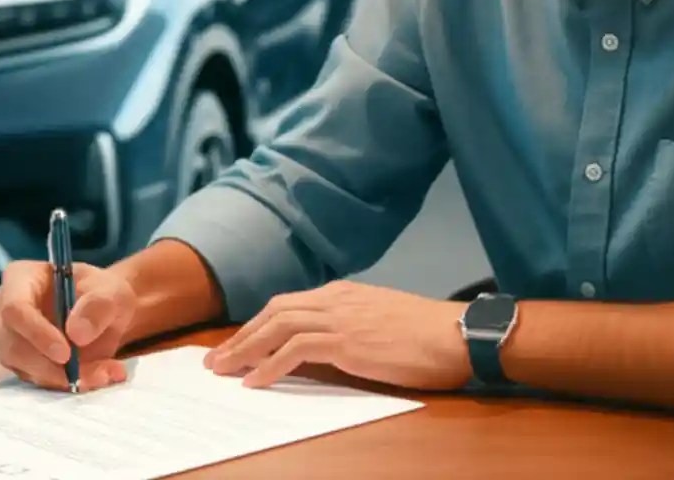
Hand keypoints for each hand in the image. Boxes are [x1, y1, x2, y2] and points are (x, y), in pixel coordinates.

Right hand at [0, 260, 136, 391]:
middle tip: (97, 372)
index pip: (14, 308)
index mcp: (19, 278)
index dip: (36, 333)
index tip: (66, 354)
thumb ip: (98, 307)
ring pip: (25, 368)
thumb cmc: (102, 293)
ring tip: (106, 373)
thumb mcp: (111, 292)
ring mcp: (8, 338)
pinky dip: (67, 383)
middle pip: (13, 345)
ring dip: (65, 378)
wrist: (105, 314)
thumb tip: (76, 334)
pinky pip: (37, 380)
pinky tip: (95, 376)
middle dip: (53, 367)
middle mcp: (3, 309)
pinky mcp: (20, 363)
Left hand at [204, 281, 472, 390]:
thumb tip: (324, 349)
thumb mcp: (381, 322)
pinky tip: (255, 381)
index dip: (258, 325)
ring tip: (224, 371)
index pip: (287, 305)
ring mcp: (341, 318)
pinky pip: (295, 350)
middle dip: (242, 336)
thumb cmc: (428, 335)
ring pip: (277, 327)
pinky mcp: (347, 341)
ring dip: (245, 349)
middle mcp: (336, 299)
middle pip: (274, 312)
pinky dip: (270, 364)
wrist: (457, 334)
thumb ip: (351, 327)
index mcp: (343, 293)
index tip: (237, 345)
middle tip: (216, 360)